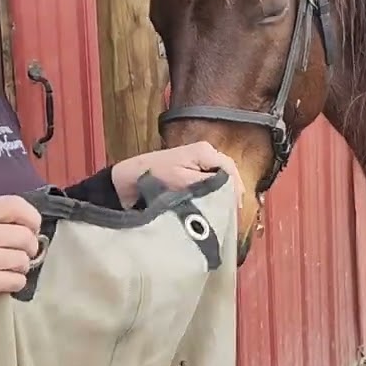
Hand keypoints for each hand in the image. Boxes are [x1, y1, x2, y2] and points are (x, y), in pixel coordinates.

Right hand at [0, 195, 41, 338]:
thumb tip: (34, 225)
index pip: (14, 204)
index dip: (32, 218)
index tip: (32, 230)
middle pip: (23, 235)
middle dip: (30, 248)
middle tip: (20, 255)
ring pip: (21, 259)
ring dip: (22, 268)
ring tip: (8, 269)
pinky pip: (14, 280)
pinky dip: (15, 283)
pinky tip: (3, 282)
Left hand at [111, 141, 244, 207]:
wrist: (129, 179)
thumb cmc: (154, 177)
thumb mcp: (183, 182)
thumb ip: (208, 183)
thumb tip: (231, 191)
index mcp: (205, 151)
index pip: (231, 170)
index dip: (236, 190)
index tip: (235, 210)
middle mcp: (205, 152)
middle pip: (227, 174)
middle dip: (230, 193)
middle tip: (231, 214)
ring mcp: (198, 160)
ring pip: (219, 178)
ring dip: (220, 194)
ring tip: (222, 212)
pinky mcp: (192, 169)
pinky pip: (209, 181)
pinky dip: (211, 193)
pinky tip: (211, 206)